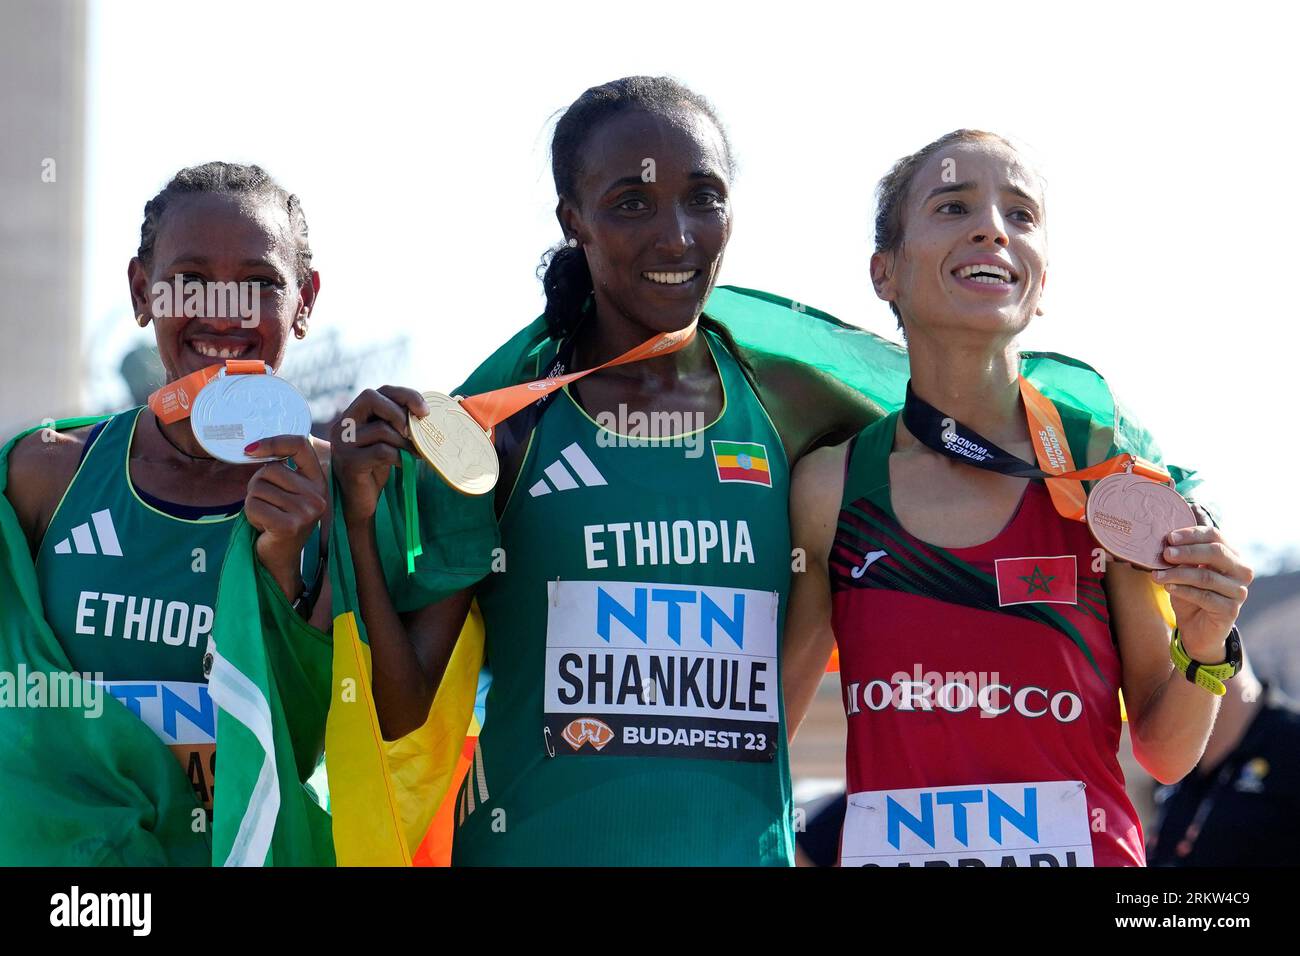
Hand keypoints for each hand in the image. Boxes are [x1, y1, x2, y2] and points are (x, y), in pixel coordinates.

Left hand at [244, 434, 327, 601]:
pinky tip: (263, 527)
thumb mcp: (287, 492)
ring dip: (253, 503)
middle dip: (257, 486)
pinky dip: (251, 516)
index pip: (300, 445)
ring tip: (266, 517)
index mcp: (319, 482)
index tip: (251, 450)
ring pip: (258, 488)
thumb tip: (253, 448)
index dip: (273, 442)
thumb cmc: (279, 521)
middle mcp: (318, 495)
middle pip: (270, 470)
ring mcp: (306, 511)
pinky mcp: (290, 525)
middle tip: (266, 505)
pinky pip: (254, 506)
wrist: (281, 560)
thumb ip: (281, 470)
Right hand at [330, 386, 427, 523]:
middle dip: (399, 411)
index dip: (403, 395)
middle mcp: (343, 425)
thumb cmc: (376, 468)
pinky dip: (399, 455)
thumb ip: (397, 424)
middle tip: (414, 430)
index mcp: (353, 415)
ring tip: (414, 452)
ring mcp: (343, 443)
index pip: (377, 392)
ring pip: (381, 428)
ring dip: (404, 440)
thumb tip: (426, 412)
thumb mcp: (386, 440)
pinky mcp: (349, 462)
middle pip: (370, 398)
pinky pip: (381, 451)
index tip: (425, 410)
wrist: (361, 503)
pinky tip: (404, 462)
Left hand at [1152, 523, 1252, 662]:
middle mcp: (1241, 571)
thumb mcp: (1184, 571)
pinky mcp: (1231, 610)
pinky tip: (1168, 587)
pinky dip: (1183, 590)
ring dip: (1178, 573)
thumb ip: (1182, 556)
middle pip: (1216, 553)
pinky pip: (1204, 596)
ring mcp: (1239, 591)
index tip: (1169, 537)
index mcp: (1232, 555)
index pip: (1215, 536)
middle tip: (1165, 554)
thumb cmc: (1190, 594)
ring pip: (1206, 577)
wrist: (1196, 629)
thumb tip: (1168, 540)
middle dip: (1187, 552)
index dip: (1192, 534)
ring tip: (1156, 575)